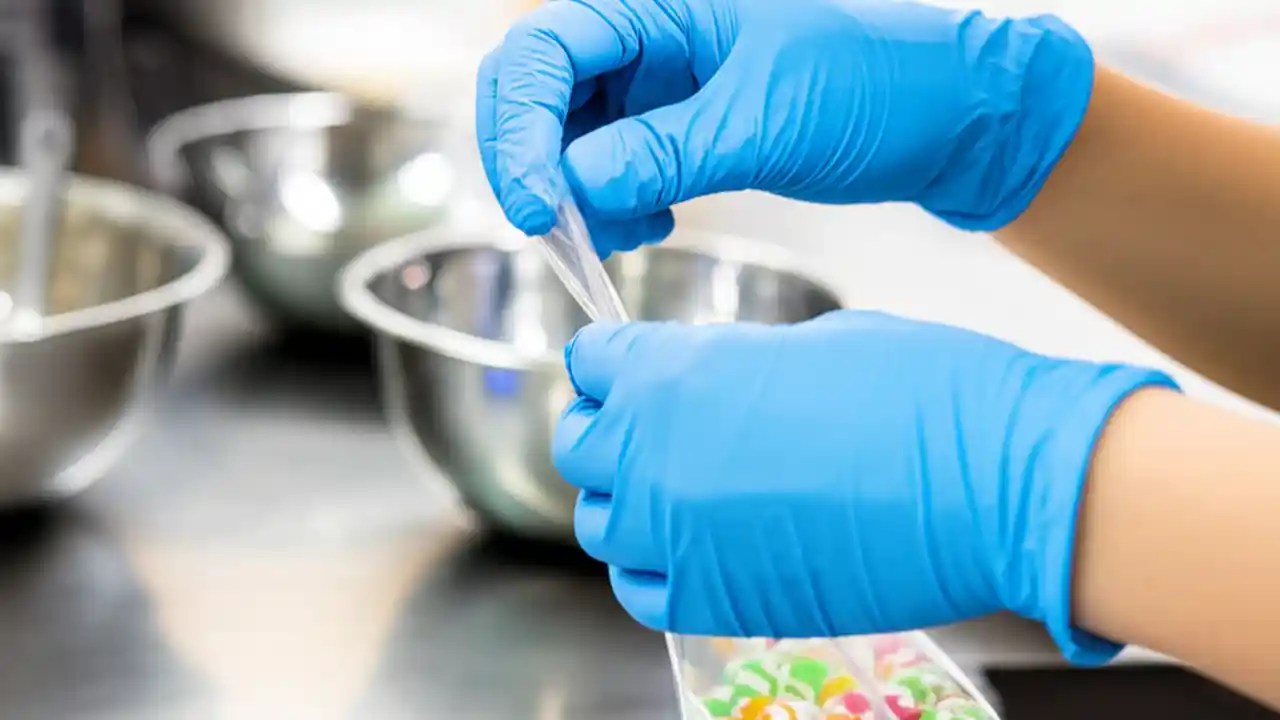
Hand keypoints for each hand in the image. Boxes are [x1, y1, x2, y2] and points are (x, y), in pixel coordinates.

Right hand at [477, 0, 1093, 253]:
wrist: (944, 118)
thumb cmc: (876, 84)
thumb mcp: (764, 119)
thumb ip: (663, 151)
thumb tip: (572, 187)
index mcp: (662, 6)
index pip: (546, 51)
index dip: (520, 128)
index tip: (538, 205)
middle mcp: (647, 39)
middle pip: (538, 93)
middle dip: (534, 165)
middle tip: (558, 230)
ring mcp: (658, 85)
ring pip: (568, 139)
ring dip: (575, 196)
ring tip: (629, 230)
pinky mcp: (674, 129)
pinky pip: (609, 168)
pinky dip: (610, 206)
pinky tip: (653, 223)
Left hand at [554, 311, 1173, 662]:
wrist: (993, 481)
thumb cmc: (924, 389)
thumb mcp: (811, 342)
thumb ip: (733, 365)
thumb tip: (714, 383)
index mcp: (672, 372)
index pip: (589, 361)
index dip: (611, 362)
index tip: (627, 369)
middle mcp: (652, 455)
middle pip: (579, 445)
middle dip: (608, 430)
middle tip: (651, 430)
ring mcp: (676, 536)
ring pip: (601, 523)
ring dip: (629, 502)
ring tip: (679, 493)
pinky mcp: (714, 602)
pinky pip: (642, 592)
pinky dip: (655, 570)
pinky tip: (696, 550)